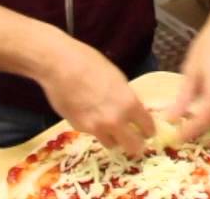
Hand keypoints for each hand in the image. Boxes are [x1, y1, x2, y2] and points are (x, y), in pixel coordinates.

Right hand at [39, 41, 154, 155]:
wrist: (60, 66)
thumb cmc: (90, 63)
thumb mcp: (118, 79)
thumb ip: (126, 98)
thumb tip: (131, 110)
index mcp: (129, 104)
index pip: (148, 128)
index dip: (149, 130)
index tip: (147, 131)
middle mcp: (115, 121)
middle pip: (133, 147)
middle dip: (135, 144)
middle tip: (133, 138)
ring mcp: (96, 128)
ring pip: (112, 145)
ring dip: (114, 138)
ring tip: (110, 127)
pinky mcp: (79, 129)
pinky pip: (93, 134)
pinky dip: (94, 128)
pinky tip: (88, 114)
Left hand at [164, 19, 209, 141]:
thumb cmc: (206, 46)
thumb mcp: (190, 72)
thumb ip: (183, 99)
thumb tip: (171, 119)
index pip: (202, 120)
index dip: (189, 131)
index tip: (176, 140)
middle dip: (197, 123)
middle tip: (181, 128)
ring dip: (207, 113)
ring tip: (191, 114)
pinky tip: (206, 99)